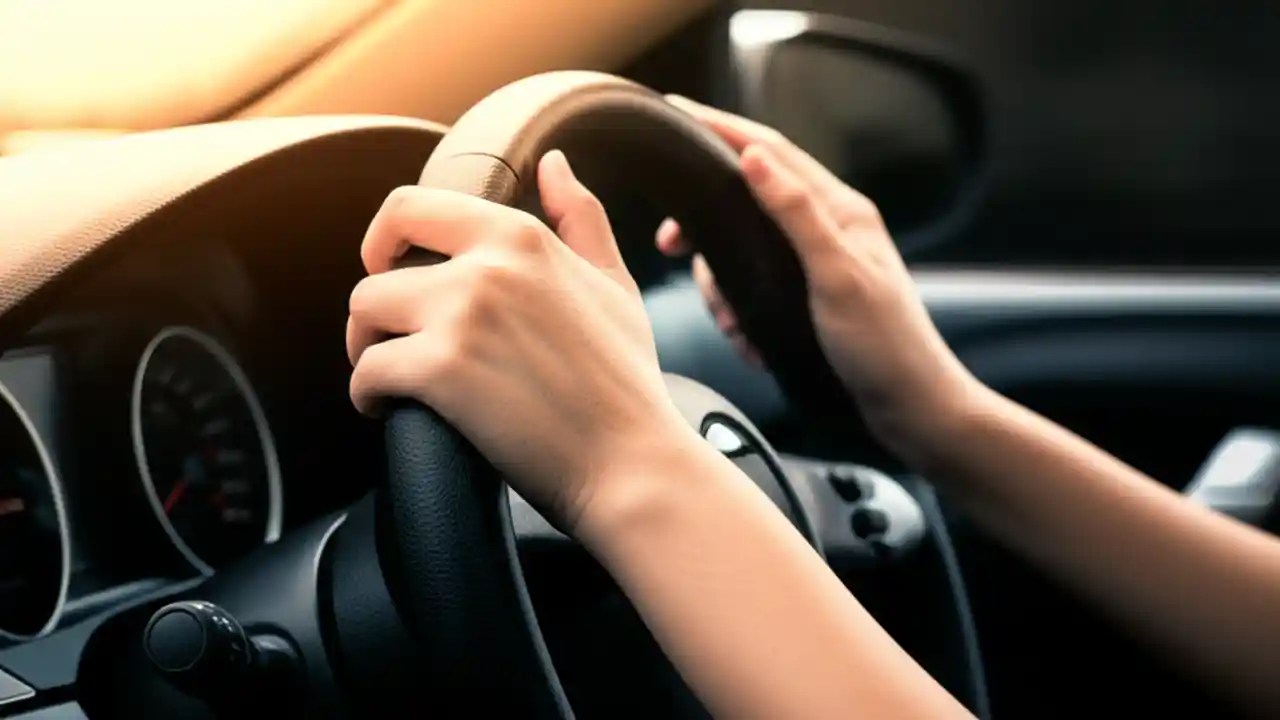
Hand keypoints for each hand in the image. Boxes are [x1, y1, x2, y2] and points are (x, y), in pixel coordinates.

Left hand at [348, 150, 698, 533]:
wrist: (631, 461)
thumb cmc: (625, 383)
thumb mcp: (614, 284)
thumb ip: (581, 218)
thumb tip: (554, 163)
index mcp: (521, 237)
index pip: (411, 206)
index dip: (382, 240)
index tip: (387, 271)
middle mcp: (486, 266)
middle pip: (376, 272)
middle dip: (374, 313)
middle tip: (390, 345)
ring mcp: (461, 315)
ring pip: (363, 318)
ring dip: (368, 353)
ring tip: (396, 382)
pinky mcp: (440, 370)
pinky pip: (367, 373)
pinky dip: (370, 398)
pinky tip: (393, 413)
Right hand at [659, 97, 976, 452]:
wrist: (909, 409)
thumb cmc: (886, 347)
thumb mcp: (837, 276)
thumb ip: (796, 214)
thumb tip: (754, 156)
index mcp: (840, 211)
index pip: (772, 152)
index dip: (722, 129)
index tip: (677, 114)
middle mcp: (826, 229)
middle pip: (745, 203)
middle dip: (708, 232)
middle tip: (672, 246)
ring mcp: (814, 264)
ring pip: (742, 254)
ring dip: (725, 290)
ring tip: (737, 326)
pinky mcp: (805, 299)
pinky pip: (752, 291)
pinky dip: (741, 315)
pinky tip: (751, 343)